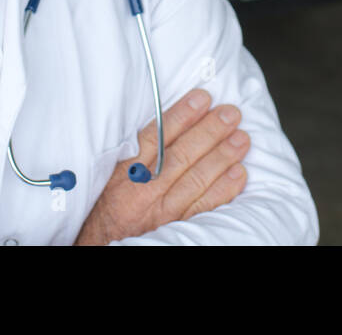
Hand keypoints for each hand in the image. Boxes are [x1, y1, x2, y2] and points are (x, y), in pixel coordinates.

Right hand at [73, 88, 250, 244]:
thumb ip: (133, 150)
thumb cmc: (106, 204)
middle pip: (181, 156)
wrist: (100, 243)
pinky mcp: (175, 228)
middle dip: (209, 132)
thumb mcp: (108, 173)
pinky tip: (239, 173)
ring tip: (242, 138)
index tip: (202, 98)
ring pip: (196, 179)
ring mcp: (162, 212)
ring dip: (222, 156)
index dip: (181, 116)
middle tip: (231, 114)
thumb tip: (166, 118)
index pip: (156, 138)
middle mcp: (143, 192)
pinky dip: (224, 190)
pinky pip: (204, 207)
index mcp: (124, 173)